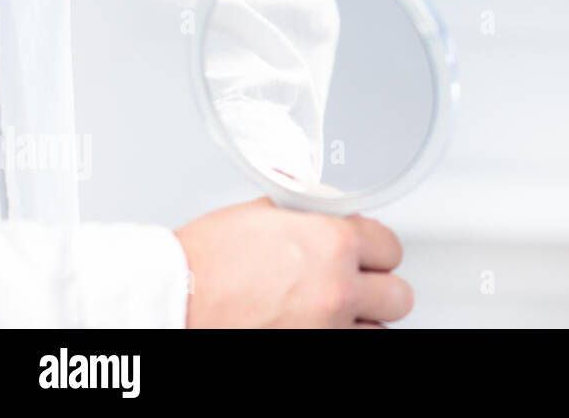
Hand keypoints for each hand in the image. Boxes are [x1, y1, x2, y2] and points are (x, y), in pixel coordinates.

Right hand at [174, 197, 412, 327]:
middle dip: (378, 290)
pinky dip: (338, 337)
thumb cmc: (204, 260)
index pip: (391, 247)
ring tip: (331, 313)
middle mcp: (338, 290)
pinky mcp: (313, 354)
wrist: (170, 298)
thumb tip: (331, 216)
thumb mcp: (267, 214)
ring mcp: (327, 331)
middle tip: (356, 286)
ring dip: (360, 322)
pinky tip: (316, 328)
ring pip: (377, 331)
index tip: (364, 255)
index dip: (375, 250)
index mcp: (335, 244)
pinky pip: (347, 347)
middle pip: (398, 296)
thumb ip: (311, 216)